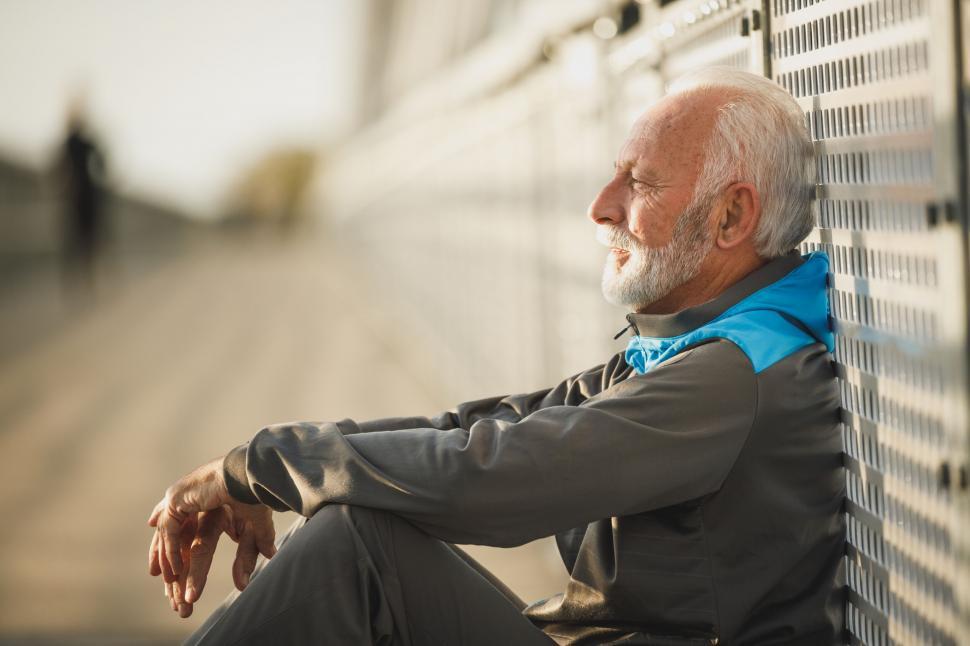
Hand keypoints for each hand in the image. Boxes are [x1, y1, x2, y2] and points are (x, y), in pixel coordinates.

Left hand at [148, 457, 275, 616]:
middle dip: (174, 568)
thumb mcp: (254, 527)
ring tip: (172, 590)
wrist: (250, 474)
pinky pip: (167, 532)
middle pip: (177, 541)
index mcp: (205, 505)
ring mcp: (180, 499)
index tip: (182, 581)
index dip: (187, 561)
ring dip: (170, 565)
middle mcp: (190, 502)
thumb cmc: (254, 493)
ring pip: (170, 538)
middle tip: (172, 593)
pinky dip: (169, 552)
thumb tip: (260, 569)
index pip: (190, 537)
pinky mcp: (175, 499)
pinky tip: (174, 572)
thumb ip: (251, 549)